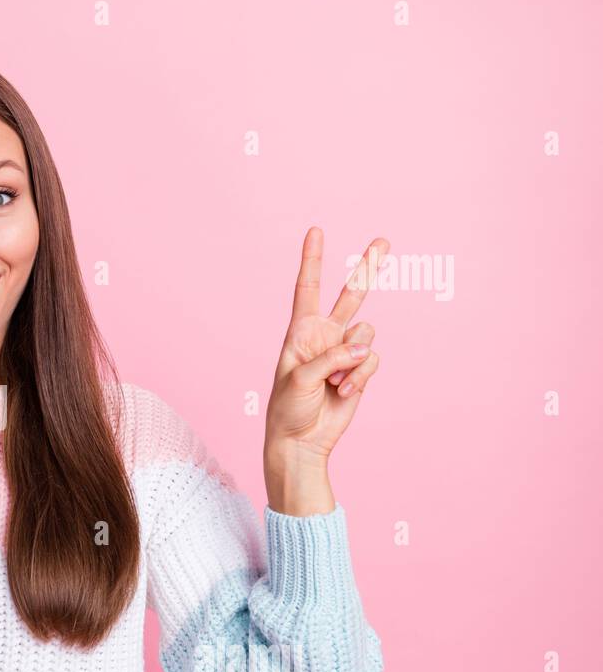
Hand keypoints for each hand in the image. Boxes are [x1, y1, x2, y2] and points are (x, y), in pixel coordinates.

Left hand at [263, 228, 386, 512]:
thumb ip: (333, 357)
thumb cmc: (288, 408)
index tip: (315, 231)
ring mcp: (345, 353)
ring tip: (334, 382)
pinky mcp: (360, 370)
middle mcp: (325, 336)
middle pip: (350, 295)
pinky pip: (372, 360)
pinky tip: (344, 392)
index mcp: (301, 332)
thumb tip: (365, 347)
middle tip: (383, 240)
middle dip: (367, 268)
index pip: (307, 289)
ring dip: (353, 360)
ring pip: (366, 335)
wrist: (301, 441)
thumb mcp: (300, 378)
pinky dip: (361, 376)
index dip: (312, 260)